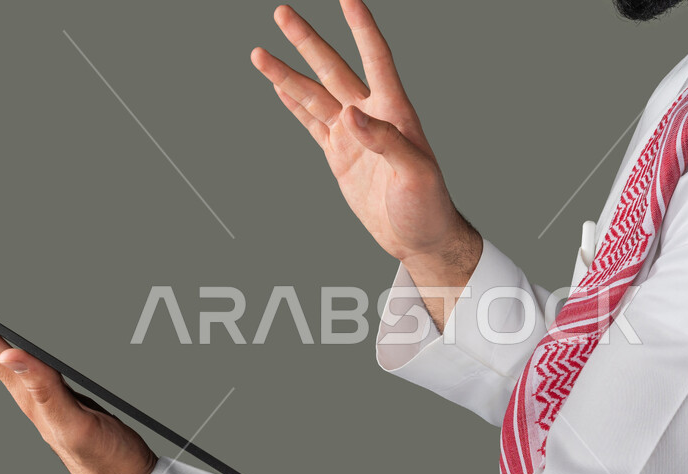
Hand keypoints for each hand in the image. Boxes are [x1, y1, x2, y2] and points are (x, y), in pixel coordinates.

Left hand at [0, 286, 157, 473]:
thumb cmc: (105, 462)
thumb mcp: (76, 424)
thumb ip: (45, 390)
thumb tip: (12, 355)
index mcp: (29, 396)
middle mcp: (29, 395)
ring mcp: (43, 399)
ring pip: (2, 356)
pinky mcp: (61, 401)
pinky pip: (29, 366)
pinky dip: (13, 348)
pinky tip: (12, 348)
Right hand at [251, 1, 481, 292]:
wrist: (418, 237)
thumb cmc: (428, 206)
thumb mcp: (416, 174)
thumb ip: (387, 141)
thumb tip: (352, 114)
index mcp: (395, 112)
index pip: (376, 58)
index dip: (362, 27)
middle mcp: (371, 116)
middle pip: (333, 69)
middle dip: (307, 41)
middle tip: (282, 13)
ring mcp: (352, 135)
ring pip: (314, 95)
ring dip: (287, 74)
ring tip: (259, 52)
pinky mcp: (339, 155)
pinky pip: (311, 124)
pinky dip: (293, 105)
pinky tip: (278, 86)